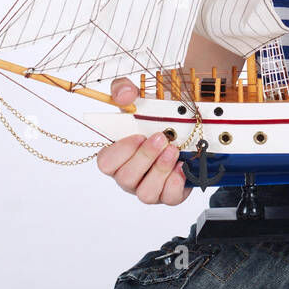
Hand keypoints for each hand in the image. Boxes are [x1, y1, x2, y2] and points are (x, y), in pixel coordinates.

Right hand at [95, 77, 192, 205]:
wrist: (183, 129)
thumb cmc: (154, 119)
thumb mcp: (137, 99)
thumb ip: (123, 90)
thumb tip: (125, 95)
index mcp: (117, 156)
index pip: (105, 163)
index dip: (120, 151)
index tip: (138, 135)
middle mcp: (130, 175)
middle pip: (126, 178)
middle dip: (145, 157)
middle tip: (161, 138)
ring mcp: (148, 187)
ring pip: (145, 193)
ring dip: (160, 170)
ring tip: (173, 151)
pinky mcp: (168, 195)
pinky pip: (168, 199)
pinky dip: (176, 183)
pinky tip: (182, 166)